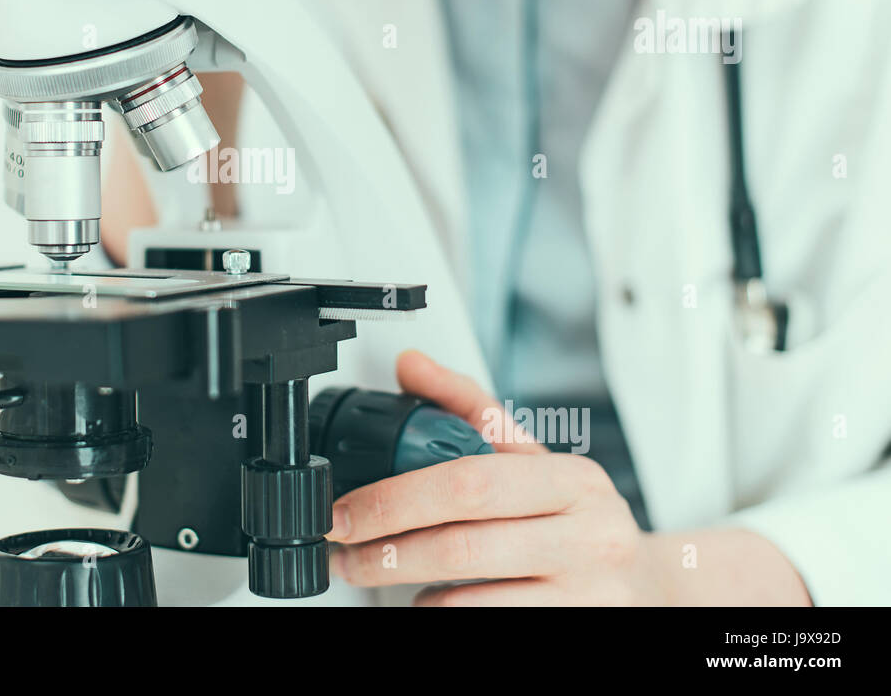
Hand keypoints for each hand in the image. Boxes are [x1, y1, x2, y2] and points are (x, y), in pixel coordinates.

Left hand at [328, 351, 812, 605]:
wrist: (652, 586)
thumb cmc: (578, 519)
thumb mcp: (534, 458)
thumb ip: (469, 409)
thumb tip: (410, 365)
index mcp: (572, 482)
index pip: (468, 484)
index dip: (394, 500)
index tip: (346, 511)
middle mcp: (588, 538)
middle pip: (462, 547)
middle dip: (386, 552)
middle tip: (345, 554)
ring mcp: (587, 597)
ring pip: (471, 601)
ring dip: (410, 591)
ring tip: (378, 577)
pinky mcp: (579, 632)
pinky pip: (489, 628)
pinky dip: (446, 613)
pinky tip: (429, 600)